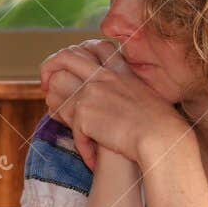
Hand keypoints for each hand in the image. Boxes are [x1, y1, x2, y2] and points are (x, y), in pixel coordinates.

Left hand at [51, 48, 188, 168]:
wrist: (163, 139)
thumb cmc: (162, 126)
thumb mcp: (146, 98)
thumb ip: (128, 92)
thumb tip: (113, 102)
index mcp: (120, 70)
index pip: (94, 46)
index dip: (77, 53)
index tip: (70, 69)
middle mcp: (103, 76)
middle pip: (66, 56)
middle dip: (49, 67)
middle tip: (45, 85)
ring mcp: (92, 91)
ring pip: (56, 89)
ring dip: (57, 109)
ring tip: (66, 126)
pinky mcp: (84, 112)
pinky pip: (71, 127)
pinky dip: (82, 146)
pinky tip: (92, 160)